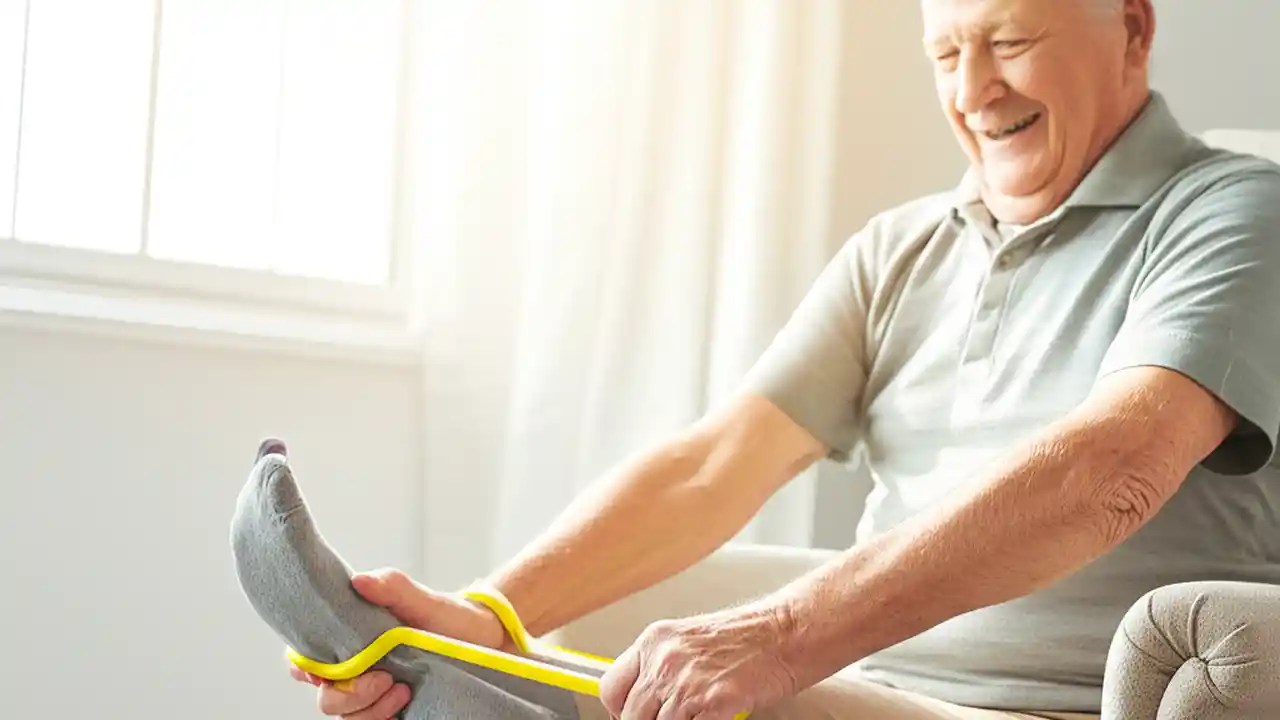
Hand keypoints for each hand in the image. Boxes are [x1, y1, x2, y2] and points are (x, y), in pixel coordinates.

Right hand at [289, 568, 508, 717]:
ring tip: (402, 689)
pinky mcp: (392, 712)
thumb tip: (359, 581)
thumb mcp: (419, 598)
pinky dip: (383, 719)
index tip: (324, 670)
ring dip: (369, 709)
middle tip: (383, 677)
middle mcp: (356, 671)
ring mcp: (373, 695)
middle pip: (326, 697)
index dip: (305, 668)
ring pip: (347, 718)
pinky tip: (406, 702)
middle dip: (348, 694)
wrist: (483, 639)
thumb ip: (390, 587)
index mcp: (349, 641)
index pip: (305, 660)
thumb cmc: (444, 616)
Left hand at [598, 604, 799, 719]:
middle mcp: (663, 660)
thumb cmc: (747, 637)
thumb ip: (661, 667)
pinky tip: (716, 717)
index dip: (620, 712)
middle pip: (632, 717)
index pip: (611, 688)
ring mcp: (685, 682)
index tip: (632, 718)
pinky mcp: (710, 702)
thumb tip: (645, 702)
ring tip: (698, 715)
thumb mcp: (689, 642)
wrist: (786, 633)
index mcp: (654, 641)